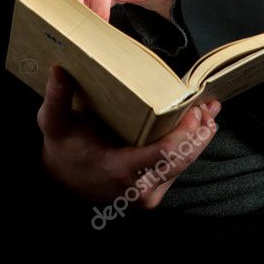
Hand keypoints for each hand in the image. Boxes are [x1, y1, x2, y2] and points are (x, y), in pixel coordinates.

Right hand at [37, 65, 220, 207]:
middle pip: (182, 161)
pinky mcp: (153, 191)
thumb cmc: (61, 149)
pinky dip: (190, 147)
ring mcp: (148, 193)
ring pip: (183, 165)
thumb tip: (58, 70)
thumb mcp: (53, 123)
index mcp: (120, 171)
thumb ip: (57, 98)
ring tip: (210, 112)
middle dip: (198, 132)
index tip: (194, 109)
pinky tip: (199, 127)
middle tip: (208, 106)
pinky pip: (177, 168)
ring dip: (199, 138)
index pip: (165, 155)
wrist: (60, 181)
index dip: (185, 133)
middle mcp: (139, 189)